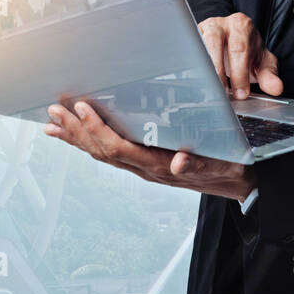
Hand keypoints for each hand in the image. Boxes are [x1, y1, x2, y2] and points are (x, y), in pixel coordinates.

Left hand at [43, 101, 256, 202]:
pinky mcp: (145, 164)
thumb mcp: (222, 164)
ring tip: (53, 124)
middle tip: (53, 112)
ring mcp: (143, 168)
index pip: (119, 147)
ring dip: (76, 138)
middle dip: (76, 131)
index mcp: (160, 166)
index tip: (82, 109)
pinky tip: (77, 135)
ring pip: (102, 153)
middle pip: (102, 150)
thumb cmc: (230, 169)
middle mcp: (146, 169)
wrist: (240, 183)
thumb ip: (200, 164)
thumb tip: (180, 163)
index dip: (97, 129)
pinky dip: (90, 142)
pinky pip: (111, 154)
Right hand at [197, 12, 282, 99]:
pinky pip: (189, 51)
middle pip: (215, 43)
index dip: (240, 73)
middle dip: (219, 72)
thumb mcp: (262, 63)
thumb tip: (276, 88)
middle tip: (224, 94)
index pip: (240, 48)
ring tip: (211, 89)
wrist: (233, 41)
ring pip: (199, 45)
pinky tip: (198, 82)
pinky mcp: (191, 38)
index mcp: (241, 25)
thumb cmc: (248, 52)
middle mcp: (220, 24)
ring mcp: (203, 29)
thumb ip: (269, 75)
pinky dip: (193, 67)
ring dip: (204, 69)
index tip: (241, 93)